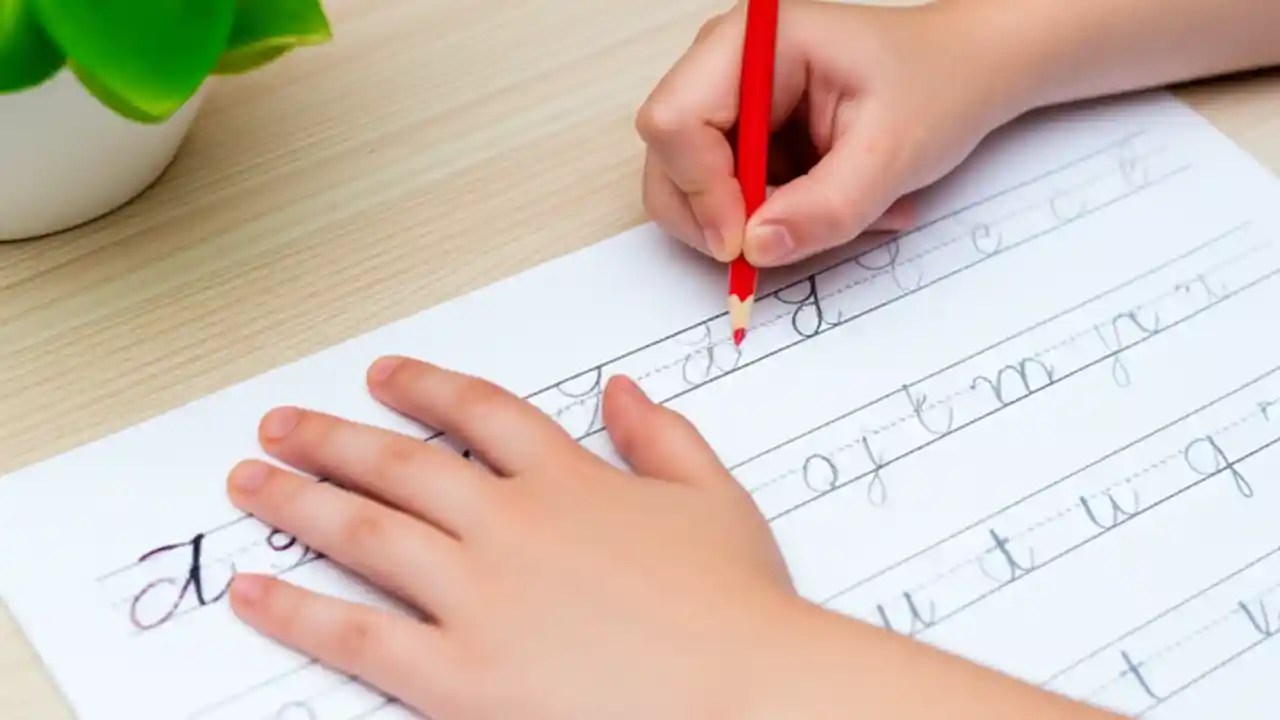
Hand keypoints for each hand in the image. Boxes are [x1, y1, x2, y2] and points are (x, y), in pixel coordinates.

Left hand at [224, 357, 799, 718]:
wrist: (747, 693)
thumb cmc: (739, 606)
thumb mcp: (713, 496)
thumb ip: (661, 435)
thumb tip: (620, 391)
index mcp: (568, 480)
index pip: (479, 412)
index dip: (423, 386)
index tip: (384, 376)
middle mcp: (510, 524)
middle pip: (400, 463)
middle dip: (331, 438)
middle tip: (280, 427)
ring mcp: (478, 596)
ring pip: (365, 531)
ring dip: (298, 500)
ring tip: (251, 482)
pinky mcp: (458, 673)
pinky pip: (358, 633)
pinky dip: (297, 611)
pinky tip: (252, 593)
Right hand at [635, 0, 1026, 266]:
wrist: (963, 75)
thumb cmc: (936, 86)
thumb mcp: (893, 153)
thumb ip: (826, 206)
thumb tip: (756, 249)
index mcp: (752, 41)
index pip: (675, 122)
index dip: (702, 191)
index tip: (746, 243)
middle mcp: (723, 65)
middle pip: (668, 160)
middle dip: (719, 217)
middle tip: (785, 240)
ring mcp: (726, 101)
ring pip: (688, 190)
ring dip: (751, 225)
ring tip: (830, 214)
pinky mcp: (739, 135)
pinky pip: (722, 200)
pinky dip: (767, 222)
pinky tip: (826, 207)